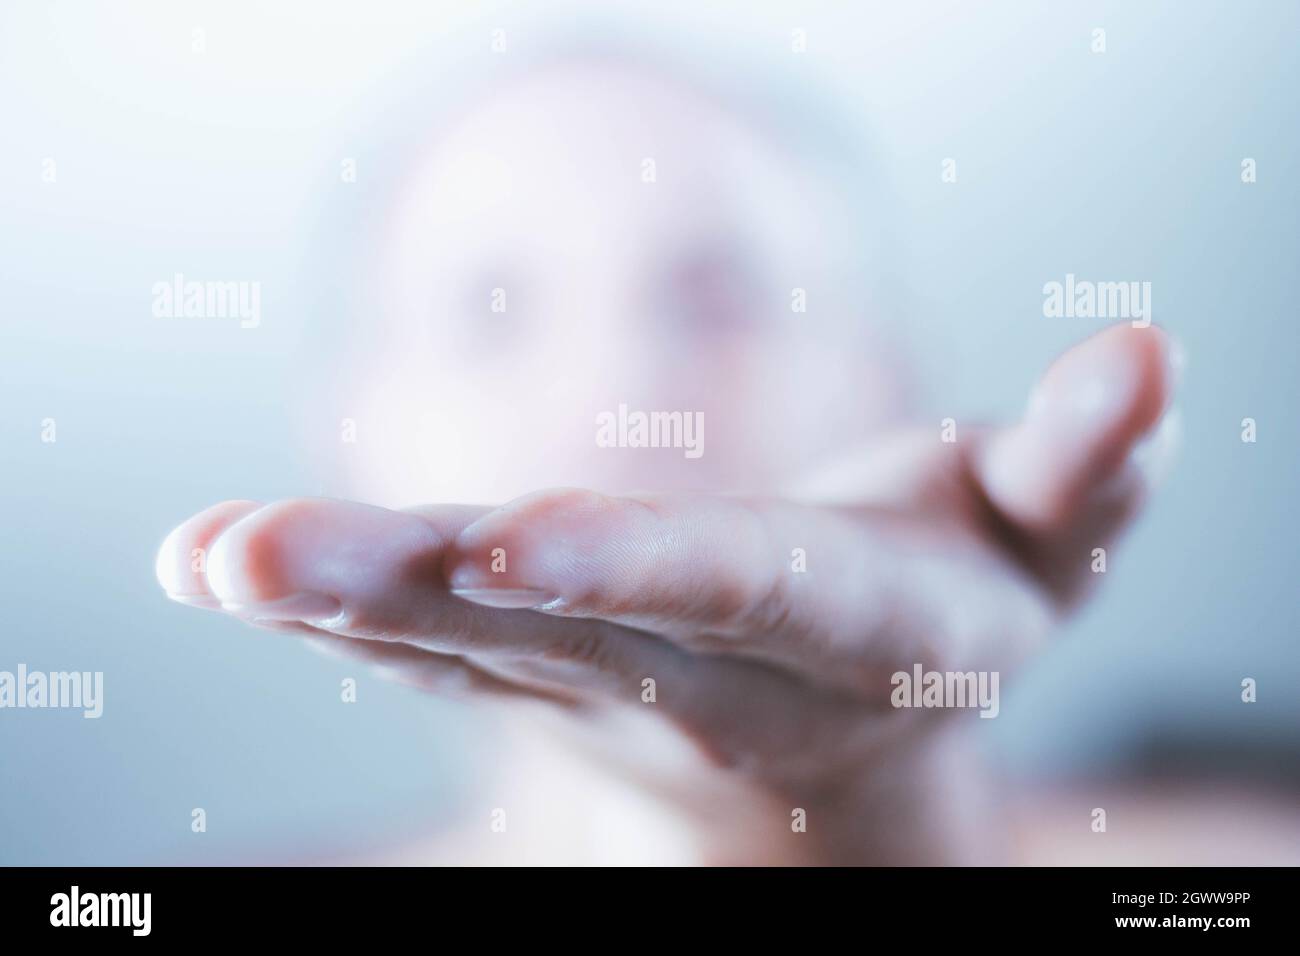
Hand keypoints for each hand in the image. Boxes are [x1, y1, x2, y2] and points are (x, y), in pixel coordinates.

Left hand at [155, 325, 1177, 863]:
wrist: (836, 759)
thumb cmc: (943, 611)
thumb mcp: (1043, 543)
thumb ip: (1085, 464)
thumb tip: (1149, 361)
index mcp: (823, 623)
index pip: (724, 590)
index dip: (629, 568)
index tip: (509, 545)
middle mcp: (687, 660)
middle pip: (545, 620)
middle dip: (405, 588)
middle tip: (253, 557)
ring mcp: (590, 676)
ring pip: (453, 639)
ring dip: (326, 600)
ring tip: (202, 556)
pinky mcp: (529, 670)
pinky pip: (418, 642)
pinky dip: (322, 608)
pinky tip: (212, 562)